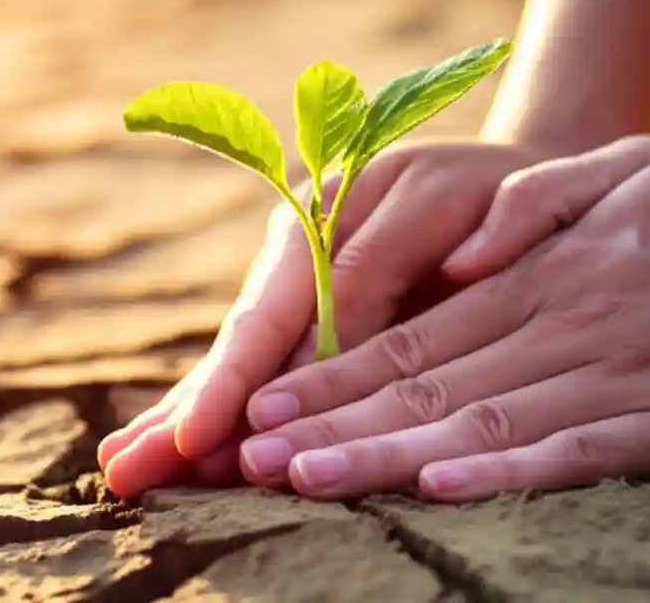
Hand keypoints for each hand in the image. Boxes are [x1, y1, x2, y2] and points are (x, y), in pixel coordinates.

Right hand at [98, 141, 554, 497]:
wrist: (524, 181)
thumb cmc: (509, 192)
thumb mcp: (468, 203)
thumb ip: (388, 265)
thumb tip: (328, 352)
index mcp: (337, 206)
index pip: (278, 310)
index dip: (237, 380)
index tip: (196, 438)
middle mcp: (304, 241)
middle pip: (243, 337)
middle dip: (188, 410)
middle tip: (125, 469)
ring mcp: (302, 273)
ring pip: (244, 354)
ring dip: (188, 414)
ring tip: (126, 466)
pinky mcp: (313, 301)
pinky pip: (266, 359)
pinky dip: (223, 404)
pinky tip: (177, 444)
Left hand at [239, 136, 649, 500]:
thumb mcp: (626, 167)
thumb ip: (536, 204)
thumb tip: (461, 250)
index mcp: (544, 273)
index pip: (414, 334)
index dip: (332, 374)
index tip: (262, 405)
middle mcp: (565, 324)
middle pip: (425, 383)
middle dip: (330, 423)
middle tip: (248, 454)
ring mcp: (619, 376)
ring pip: (480, 419)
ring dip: (385, 452)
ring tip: (304, 478)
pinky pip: (578, 451)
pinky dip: (506, 469)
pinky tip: (440, 485)